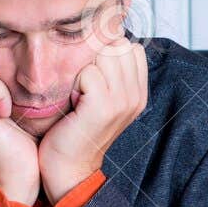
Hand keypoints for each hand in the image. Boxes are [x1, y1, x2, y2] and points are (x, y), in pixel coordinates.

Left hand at [38, 40, 147, 203]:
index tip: (93, 79)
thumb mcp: (101, 98)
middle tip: (83, 88)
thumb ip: (111, 72)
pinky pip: (88, 72)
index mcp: (138, 92)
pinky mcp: (104, 107)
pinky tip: (74, 103)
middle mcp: (135, 95)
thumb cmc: (77, 129)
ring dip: (84, 68)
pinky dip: (75, 83)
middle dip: (95, 58)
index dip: (106, 53)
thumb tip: (105, 38)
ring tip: (79, 94)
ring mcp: (122, 101)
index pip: (130, 46)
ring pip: (104, 55)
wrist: (69, 168)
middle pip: (117, 45)